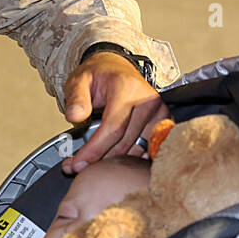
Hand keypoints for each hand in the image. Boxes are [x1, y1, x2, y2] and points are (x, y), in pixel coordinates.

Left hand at [60, 51, 168, 171]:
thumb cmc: (99, 76)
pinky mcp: (163, 124)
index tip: (78, 164)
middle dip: (99, 159)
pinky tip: (110, 159)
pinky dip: (127, 159)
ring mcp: (160, 113)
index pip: (113, 127)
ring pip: (136, 150)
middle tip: (77, 167)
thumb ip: (76, 98)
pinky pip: (147, 151)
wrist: (117, 69)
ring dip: (113, 162)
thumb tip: (75, 116)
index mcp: (128, 88)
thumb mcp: (79, 80)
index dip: (95, 150)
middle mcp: (148, 100)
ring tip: (90, 164)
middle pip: (125, 143)